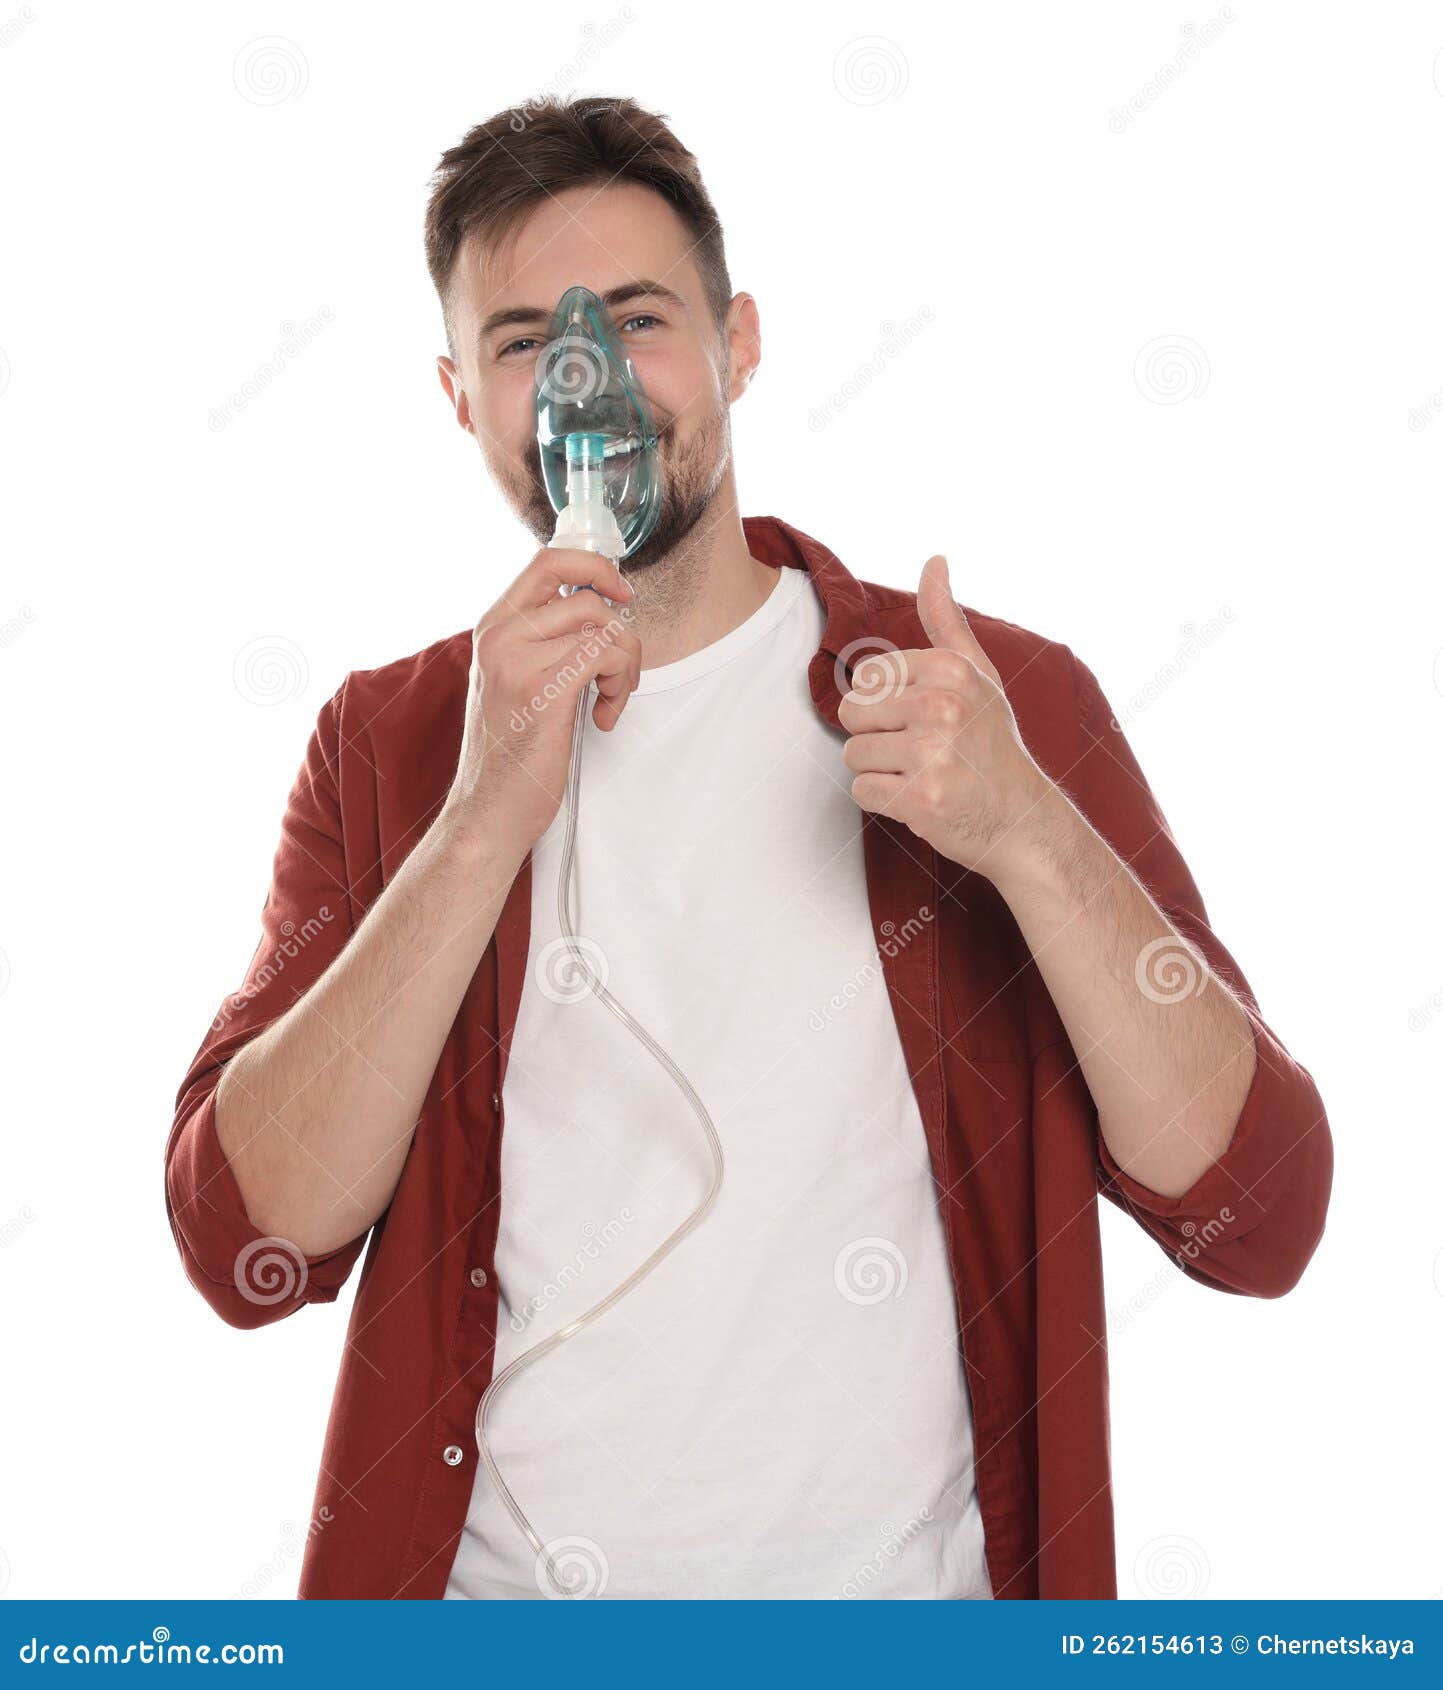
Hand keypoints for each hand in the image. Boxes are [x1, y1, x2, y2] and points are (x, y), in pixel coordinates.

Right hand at [443, 547, 641, 855]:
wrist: (488, 807)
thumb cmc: (511, 752)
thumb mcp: (516, 680)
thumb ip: (543, 641)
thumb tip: (596, 610)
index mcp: (494, 626)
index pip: (548, 560)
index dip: (596, 567)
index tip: (621, 594)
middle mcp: (501, 635)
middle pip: (587, 594)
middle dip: (623, 631)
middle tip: (620, 671)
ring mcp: (518, 661)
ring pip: (604, 629)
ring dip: (625, 666)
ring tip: (610, 699)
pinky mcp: (542, 691)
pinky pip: (606, 657)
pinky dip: (619, 687)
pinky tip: (603, 716)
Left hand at [839, 555, 1055, 880]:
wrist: (1022, 818)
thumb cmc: (992, 744)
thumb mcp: (976, 674)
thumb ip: (946, 620)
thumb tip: (934, 560)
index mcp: (949, 669)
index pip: (865, 678)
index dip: (884, 704)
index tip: (921, 720)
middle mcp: (941, 706)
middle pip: (851, 715)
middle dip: (876, 737)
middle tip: (920, 751)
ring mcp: (932, 754)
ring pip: (853, 755)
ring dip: (880, 771)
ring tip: (922, 774)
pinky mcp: (921, 798)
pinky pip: (863, 791)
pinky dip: (883, 801)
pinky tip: (920, 799)